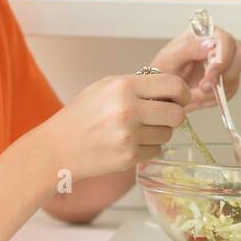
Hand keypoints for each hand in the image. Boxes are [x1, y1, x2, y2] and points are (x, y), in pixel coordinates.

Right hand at [42, 71, 189, 179]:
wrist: (57, 147)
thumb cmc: (81, 115)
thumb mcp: (105, 87)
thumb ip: (137, 84)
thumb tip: (169, 88)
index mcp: (124, 86)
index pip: (173, 84)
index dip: (182, 92)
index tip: (180, 98)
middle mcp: (129, 110)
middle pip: (177, 114)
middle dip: (175, 115)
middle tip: (163, 116)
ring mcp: (129, 136)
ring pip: (167, 134)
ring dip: (159, 132)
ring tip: (139, 130)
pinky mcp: (129, 157)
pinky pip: (156, 150)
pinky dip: (148, 148)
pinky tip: (131, 144)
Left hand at [151, 26, 240, 110]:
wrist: (164, 89)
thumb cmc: (164, 69)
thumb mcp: (169, 57)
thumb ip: (188, 48)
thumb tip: (210, 45)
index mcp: (207, 34)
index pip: (226, 41)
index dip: (223, 58)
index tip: (210, 75)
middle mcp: (221, 46)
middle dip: (224, 75)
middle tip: (203, 87)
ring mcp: (227, 64)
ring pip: (235, 76)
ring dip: (215, 90)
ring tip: (193, 94)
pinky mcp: (228, 81)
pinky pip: (230, 91)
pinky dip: (214, 98)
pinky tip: (198, 96)